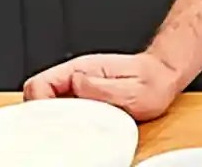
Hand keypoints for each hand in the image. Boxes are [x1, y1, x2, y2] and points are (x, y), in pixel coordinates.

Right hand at [22, 52, 184, 121]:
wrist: (163, 77)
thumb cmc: (150, 82)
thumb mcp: (130, 89)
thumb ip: (101, 87)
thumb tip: (77, 82)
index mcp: (81, 69)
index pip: (39, 84)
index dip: (38, 103)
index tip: (47, 120)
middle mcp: (75, 78)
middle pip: (38, 96)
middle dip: (42, 115)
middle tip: (56, 131)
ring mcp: (78, 90)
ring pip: (48, 106)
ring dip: (53, 120)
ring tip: (68, 133)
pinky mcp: (84, 101)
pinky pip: (63, 112)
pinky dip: (65, 123)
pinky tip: (77, 133)